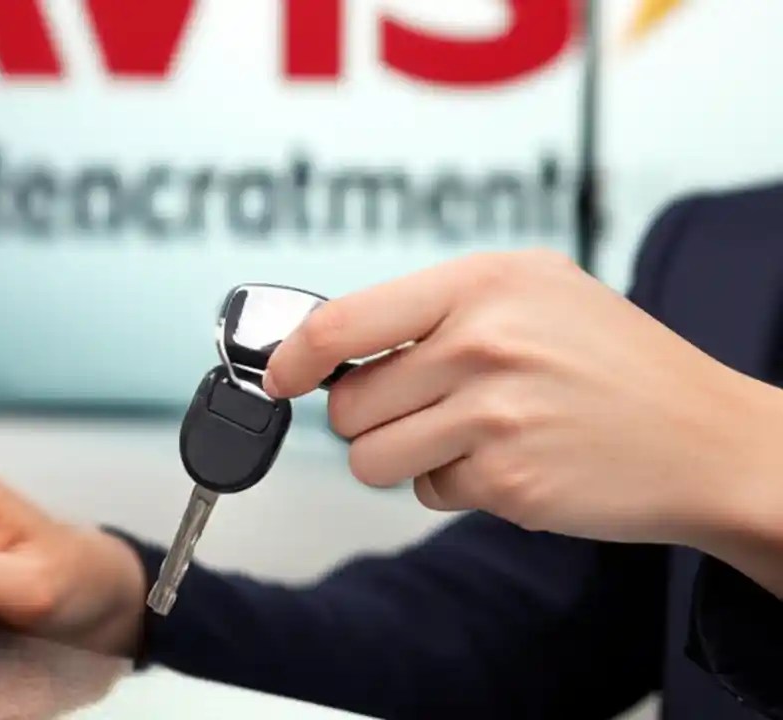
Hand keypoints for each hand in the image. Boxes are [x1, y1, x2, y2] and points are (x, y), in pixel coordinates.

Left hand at [263, 249, 782, 552]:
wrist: (705, 437)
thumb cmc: (615, 361)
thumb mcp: (533, 292)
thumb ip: (434, 307)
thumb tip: (331, 343)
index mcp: (484, 283)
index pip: (343, 322)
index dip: (293, 356)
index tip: (279, 376)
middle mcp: (484, 343)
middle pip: (348, 404)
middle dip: (370, 417)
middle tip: (425, 408)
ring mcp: (495, 416)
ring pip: (372, 458)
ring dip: (403, 456)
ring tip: (467, 434)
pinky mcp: (505, 482)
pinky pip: (428, 491)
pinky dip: (455, 484)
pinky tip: (509, 460)